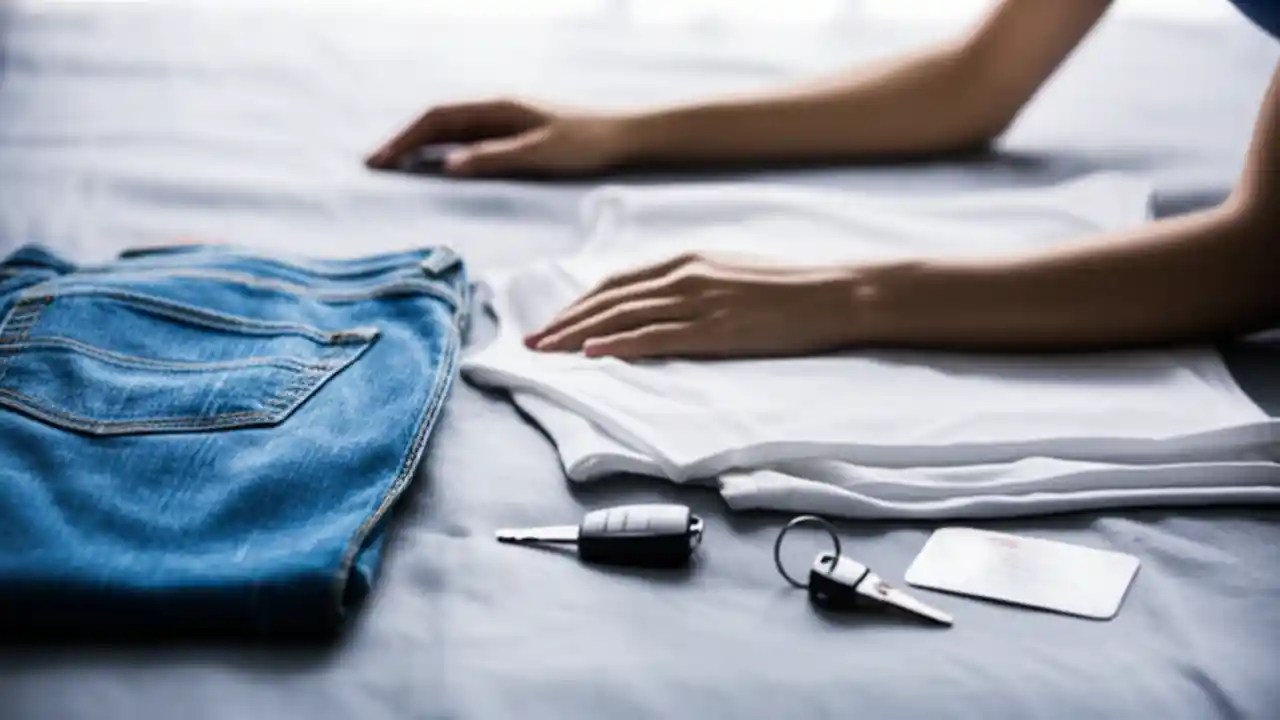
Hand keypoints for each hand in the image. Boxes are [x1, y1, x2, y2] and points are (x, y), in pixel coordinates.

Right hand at [365, 98, 626, 176]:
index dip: (405, 138)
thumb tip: (448, 166)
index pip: (437, 118)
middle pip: (436, 122)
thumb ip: (494, 159)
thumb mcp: (539, 154)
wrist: (623, 137)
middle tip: (373, 165)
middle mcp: (495, 110)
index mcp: (497, 108)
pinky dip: (442, 152)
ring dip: (419, 147)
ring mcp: (503, 122)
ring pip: (449, 131)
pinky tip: (434, 168)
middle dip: (402, 142)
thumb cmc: (585, 144)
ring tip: (392, 167)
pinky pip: (466, 141)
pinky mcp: (513, 136)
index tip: (381, 159)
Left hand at [524, 253, 860, 358]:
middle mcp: (685, 275)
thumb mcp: (732, 270)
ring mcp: (699, 301)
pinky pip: (656, 336)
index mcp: (688, 258)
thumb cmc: (791, 285)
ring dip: (577, 335)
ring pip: (623, 317)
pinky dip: (619, 344)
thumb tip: (661, 299)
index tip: (554, 321)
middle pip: (609, 298)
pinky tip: (593, 354)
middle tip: (532, 341)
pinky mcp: (715, 329)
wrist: (836, 292)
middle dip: (565, 320)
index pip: (618, 281)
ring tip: (546, 352)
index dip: (580, 302)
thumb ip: (693, 281)